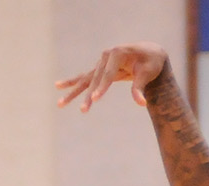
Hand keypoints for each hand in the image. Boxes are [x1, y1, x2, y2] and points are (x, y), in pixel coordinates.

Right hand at [54, 42, 168, 111]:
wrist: (149, 52)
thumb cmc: (150, 62)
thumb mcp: (147, 73)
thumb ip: (140, 87)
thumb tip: (141, 103)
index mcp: (117, 53)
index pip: (108, 74)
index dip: (102, 87)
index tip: (95, 99)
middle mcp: (105, 56)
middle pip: (94, 79)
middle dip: (88, 95)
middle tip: (82, 110)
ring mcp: (101, 62)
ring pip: (85, 79)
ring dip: (73, 92)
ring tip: (60, 104)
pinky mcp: (100, 69)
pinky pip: (85, 78)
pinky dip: (73, 83)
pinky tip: (58, 86)